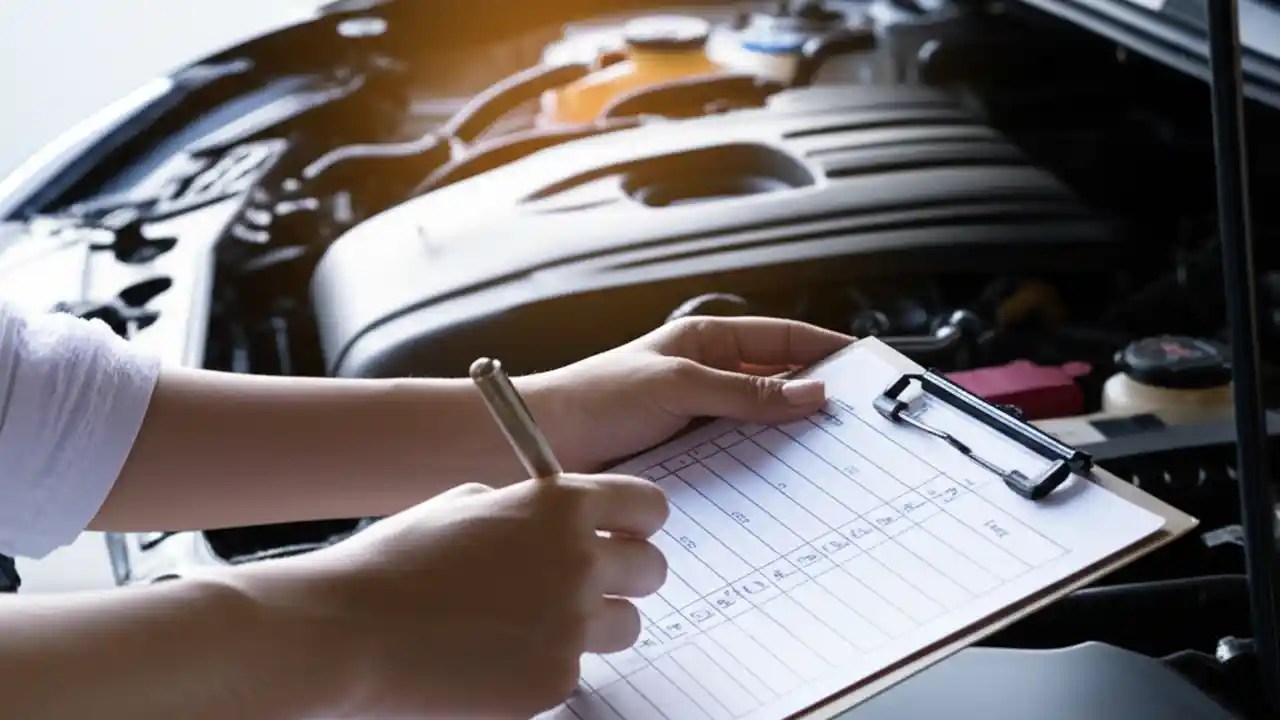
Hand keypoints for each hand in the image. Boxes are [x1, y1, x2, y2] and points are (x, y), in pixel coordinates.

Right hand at [235, 474, 667, 718]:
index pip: (648, 506)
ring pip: (626, 626)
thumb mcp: (465, 505)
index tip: (630, 531)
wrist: (347, 632)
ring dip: (596, 623)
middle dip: (627, 574)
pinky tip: (498, 654)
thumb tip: (556, 521)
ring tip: (538, 622)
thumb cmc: (396, 561)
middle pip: (652, 569)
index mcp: (561, 506)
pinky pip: (575, 669)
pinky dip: (548, 663)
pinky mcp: (553, 681)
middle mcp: (579, 562)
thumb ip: (526, 508)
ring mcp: (570, 626)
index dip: (639, 519)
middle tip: (591, 582)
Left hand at [529, 316, 852, 472]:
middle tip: (852, 422)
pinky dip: (759, 469)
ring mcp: (699, 417)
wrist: (546, 445)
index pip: (780, 337)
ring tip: (825, 457)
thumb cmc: (596, 397)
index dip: (822, 347)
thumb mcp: (678, 384)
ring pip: (760, 425)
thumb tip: (810, 390)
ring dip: (787, 439)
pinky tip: (778, 486)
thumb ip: (744, 390)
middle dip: (813, 398)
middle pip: (776, 383)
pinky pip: (737, 459)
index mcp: (706, 342)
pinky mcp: (690, 456)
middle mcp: (707, 376)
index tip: (862, 364)